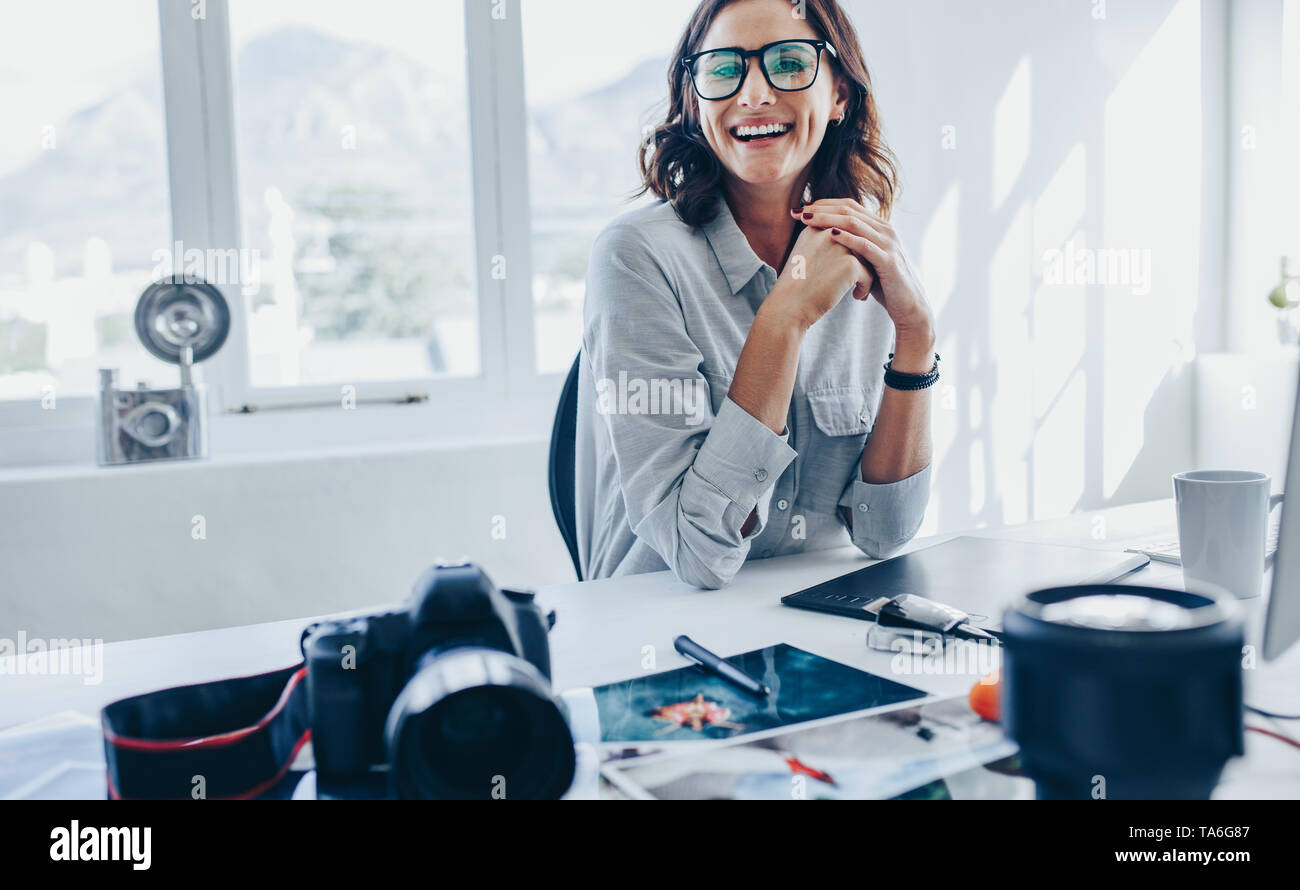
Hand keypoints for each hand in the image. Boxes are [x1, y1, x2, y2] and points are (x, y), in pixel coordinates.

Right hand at [764, 223, 877, 330]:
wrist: (788, 307)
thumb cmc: (796, 287)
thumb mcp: (804, 255)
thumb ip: (823, 243)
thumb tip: (849, 243)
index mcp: (815, 227)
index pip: (844, 232)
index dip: (849, 251)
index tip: (844, 269)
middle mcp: (828, 231)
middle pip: (857, 242)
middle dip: (861, 261)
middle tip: (859, 278)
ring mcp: (840, 246)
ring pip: (867, 257)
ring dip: (866, 274)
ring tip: (858, 289)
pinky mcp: (850, 263)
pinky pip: (869, 273)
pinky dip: (865, 287)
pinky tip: (857, 297)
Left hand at [792, 199, 934, 341]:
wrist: (908, 307)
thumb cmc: (884, 285)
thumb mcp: (866, 261)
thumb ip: (852, 248)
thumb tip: (824, 241)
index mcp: (879, 227)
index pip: (848, 206)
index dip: (824, 204)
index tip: (801, 208)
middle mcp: (885, 230)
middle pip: (849, 210)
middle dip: (821, 208)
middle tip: (799, 211)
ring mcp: (888, 244)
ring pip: (855, 223)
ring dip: (828, 219)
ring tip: (807, 219)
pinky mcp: (889, 261)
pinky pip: (865, 245)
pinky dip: (847, 238)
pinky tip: (830, 234)